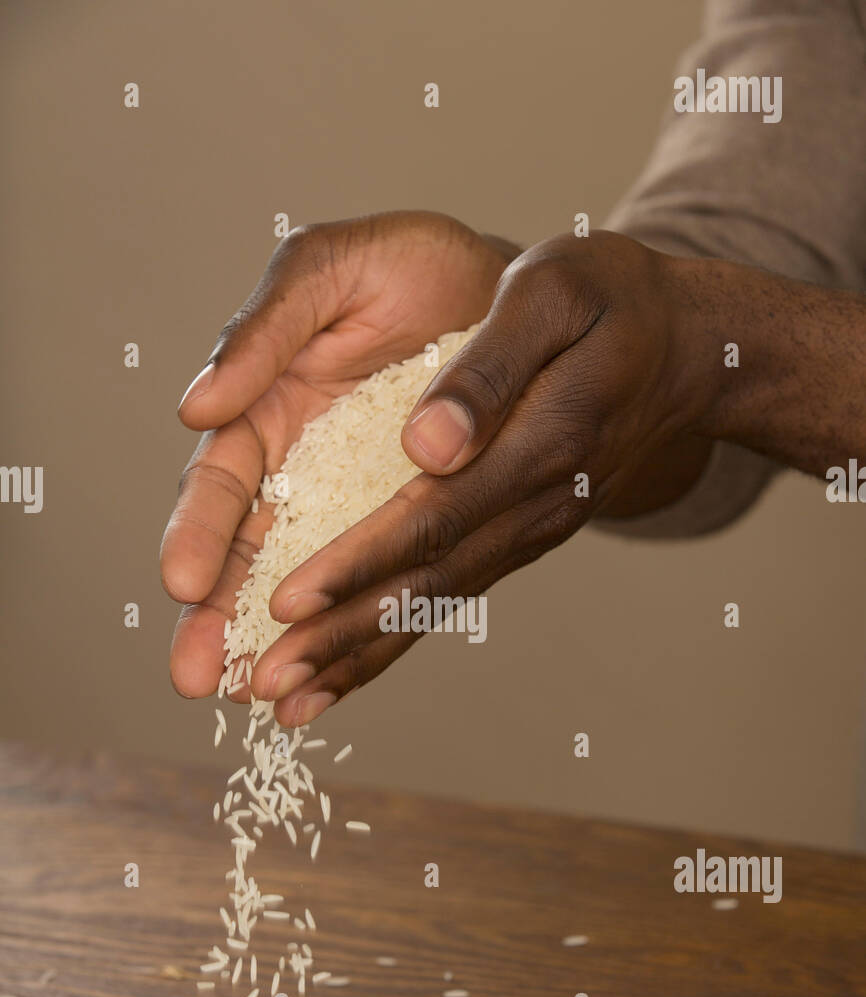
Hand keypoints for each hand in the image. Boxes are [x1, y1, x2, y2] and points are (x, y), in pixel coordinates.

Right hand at [160, 211, 515, 702]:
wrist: (516, 296)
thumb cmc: (413, 270)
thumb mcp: (327, 272)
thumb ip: (264, 330)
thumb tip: (198, 408)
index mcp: (266, 410)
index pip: (218, 483)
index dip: (199, 532)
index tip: (184, 582)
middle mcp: (302, 473)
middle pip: (246, 557)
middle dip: (217, 618)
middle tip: (196, 676)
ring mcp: (355, 512)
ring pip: (310, 591)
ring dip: (282, 646)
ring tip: (258, 701)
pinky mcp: (413, 537)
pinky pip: (383, 595)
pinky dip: (358, 643)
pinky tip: (323, 697)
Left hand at [252, 229, 710, 726]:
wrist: (688, 350)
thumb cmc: (614, 299)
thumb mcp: (557, 292)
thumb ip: (491, 367)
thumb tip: (426, 446)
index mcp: (539, 443)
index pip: (436, 517)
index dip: (358, 563)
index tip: (287, 602)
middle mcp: (534, 507)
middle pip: (426, 583)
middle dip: (338, 636)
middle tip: (262, 685)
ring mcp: (527, 532)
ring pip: (434, 605)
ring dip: (355, 657)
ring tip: (283, 704)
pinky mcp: (516, 538)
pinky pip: (447, 597)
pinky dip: (390, 641)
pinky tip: (338, 675)